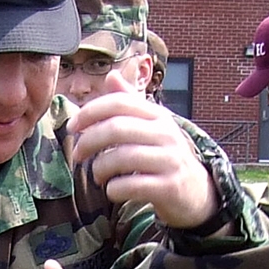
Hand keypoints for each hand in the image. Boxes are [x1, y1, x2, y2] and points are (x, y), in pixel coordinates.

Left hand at [67, 93, 219, 229]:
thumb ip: (130, 103)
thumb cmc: (164, 157)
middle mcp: (166, 134)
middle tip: (77, 155)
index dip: (90, 112)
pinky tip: (112, 190)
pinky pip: (130, 186)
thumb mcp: (151, 127)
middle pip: (116, 129)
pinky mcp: (168, 187)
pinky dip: (113, 189)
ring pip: (121, 157)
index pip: (119, 103)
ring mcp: (169, 160)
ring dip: (99, 169)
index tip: (72, 126)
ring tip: (98, 176)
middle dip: (88, 142)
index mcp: (158, 116)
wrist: (197, 192)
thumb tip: (111, 75)